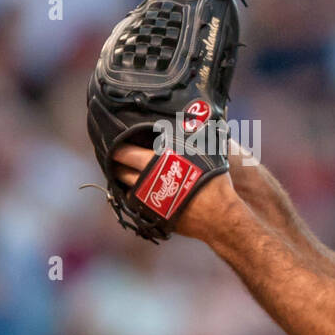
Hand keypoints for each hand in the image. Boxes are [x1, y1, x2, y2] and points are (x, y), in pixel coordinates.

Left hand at [111, 145, 239, 241]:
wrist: (219, 216)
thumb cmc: (214, 181)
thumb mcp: (204, 152)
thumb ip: (190, 137)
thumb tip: (193, 118)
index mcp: (156, 162)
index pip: (125, 153)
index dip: (118, 148)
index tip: (115, 145)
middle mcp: (147, 181)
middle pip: (120, 172)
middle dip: (117, 165)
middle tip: (117, 160)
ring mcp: (149, 201)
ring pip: (126, 191)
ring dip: (125, 183)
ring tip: (128, 177)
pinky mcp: (153, 217)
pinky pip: (137, 207)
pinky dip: (136, 199)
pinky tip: (142, 194)